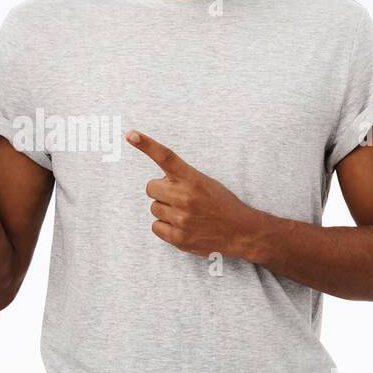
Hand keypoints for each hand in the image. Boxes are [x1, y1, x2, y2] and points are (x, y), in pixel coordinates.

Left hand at [127, 129, 264, 259]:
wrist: (241, 232)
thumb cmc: (222, 204)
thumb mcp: (206, 182)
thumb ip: (181, 180)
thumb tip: (157, 185)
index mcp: (193, 179)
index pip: (166, 157)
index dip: (147, 145)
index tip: (130, 134)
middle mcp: (185, 197)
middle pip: (151, 188)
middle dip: (161, 191)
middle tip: (178, 197)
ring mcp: (181, 219)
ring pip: (154, 208)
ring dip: (165, 210)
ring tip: (185, 213)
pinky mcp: (179, 237)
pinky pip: (155, 227)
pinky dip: (165, 227)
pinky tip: (182, 226)